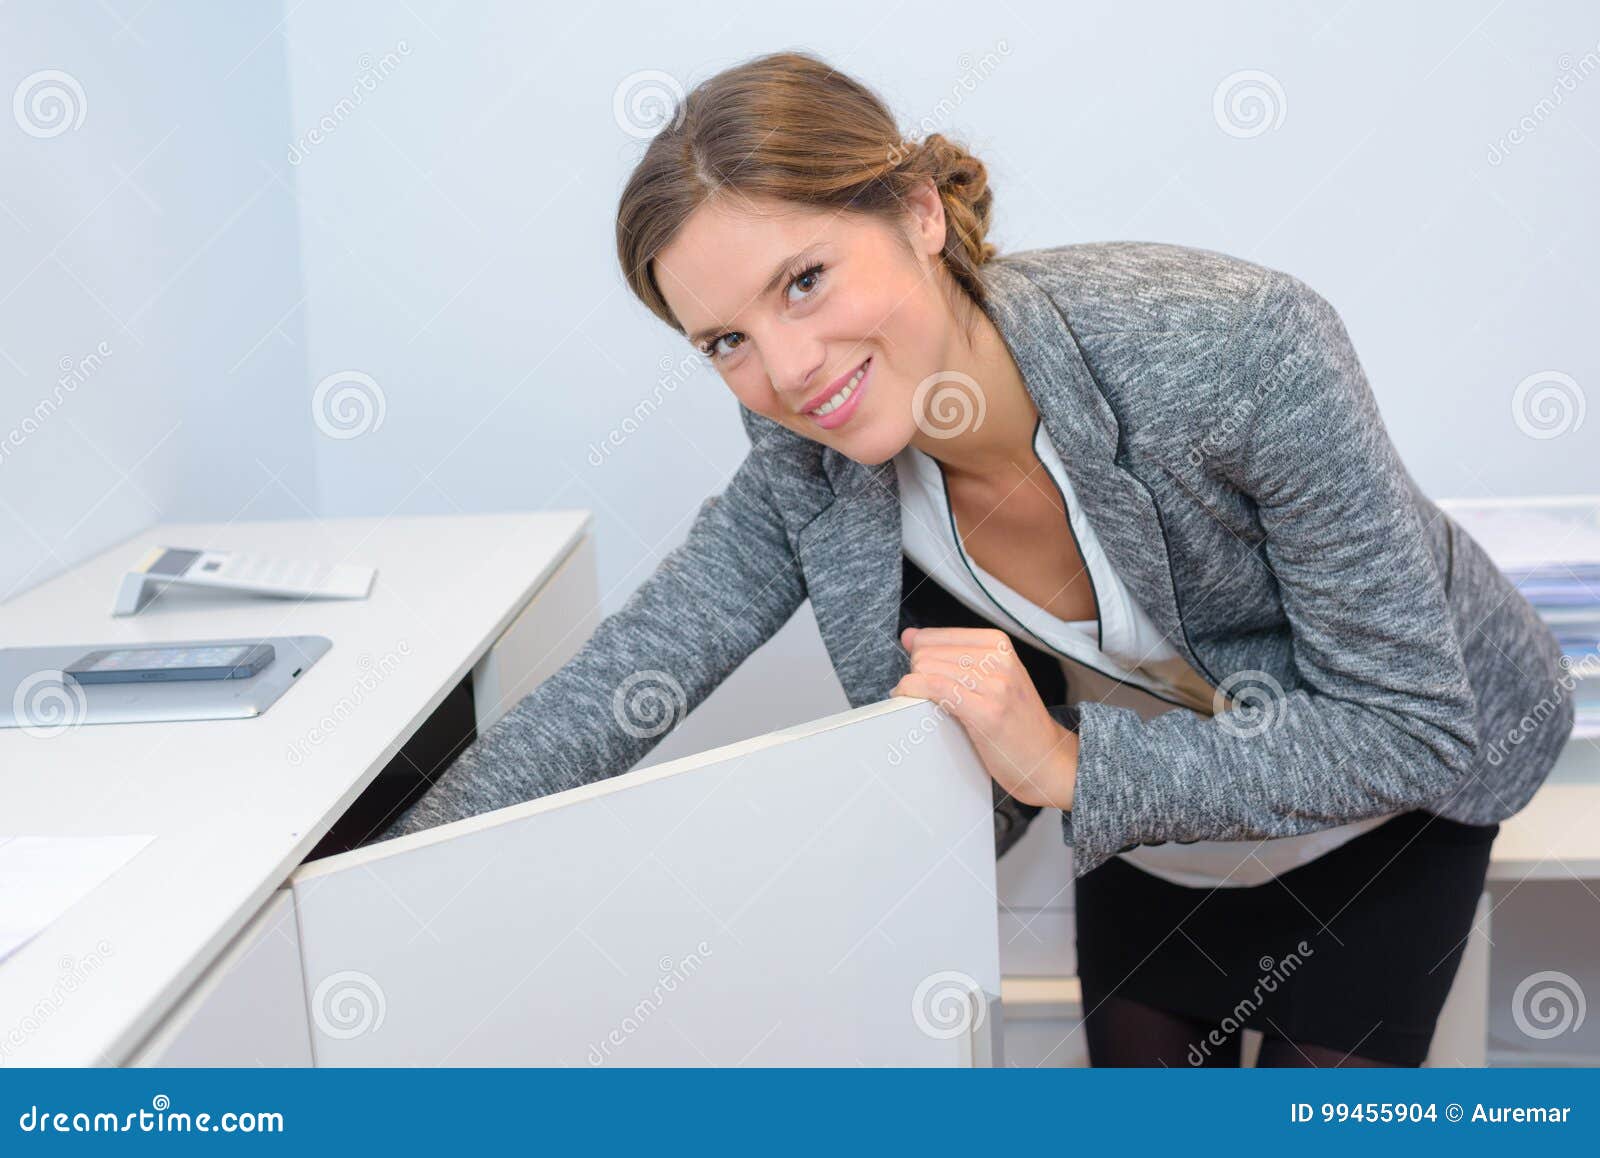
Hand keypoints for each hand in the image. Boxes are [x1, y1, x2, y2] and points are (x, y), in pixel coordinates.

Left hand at [890, 626, 1078, 810]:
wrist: (1047, 759)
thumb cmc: (1015, 722)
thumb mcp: (989, 676)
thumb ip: (949, 653)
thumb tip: (909, 635)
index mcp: (998, 643)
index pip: (933, 636)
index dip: (919, 658)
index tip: (923, 676)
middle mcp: (999, 658)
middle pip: (926, 653)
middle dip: (915, 674)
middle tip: (924, 695)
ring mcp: (995, 684)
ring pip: (926, 669)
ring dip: (912, 688)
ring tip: (919, 703)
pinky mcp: (987, 712)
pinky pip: (935, 689)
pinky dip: (913, 694)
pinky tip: (911, 703)